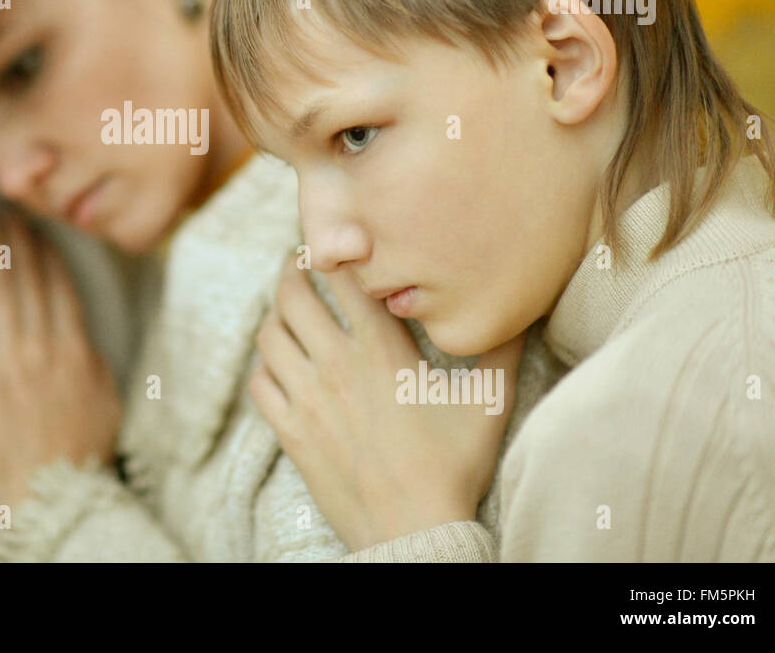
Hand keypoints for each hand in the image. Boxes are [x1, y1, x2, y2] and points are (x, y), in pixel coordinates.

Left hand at [0, 210, 121, 513]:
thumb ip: (92, 361)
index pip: (59, 288)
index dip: (47, 254)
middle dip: (16, 242)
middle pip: (27, 281)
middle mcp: (42, 349)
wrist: (51, 495)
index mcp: (76, 351)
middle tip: (6, 210)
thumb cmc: (82, 454)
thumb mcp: (107, 402)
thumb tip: (79, 334)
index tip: (39, 229)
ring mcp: (8, 362)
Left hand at [250, 261, 523, 551]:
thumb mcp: (488, 402)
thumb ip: (499, 348)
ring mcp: (308, 399)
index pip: (342, 275)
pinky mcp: (290, 432)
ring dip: (275, 315)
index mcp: (381, 348)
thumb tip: (516, 308)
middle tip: (298, 263)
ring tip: (287, 309)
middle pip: (291, 294)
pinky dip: (264, 365)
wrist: (415, 532)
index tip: (333, 243)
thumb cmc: (454, 467)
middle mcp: (336, 364)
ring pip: (268, 334)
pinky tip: (279, 364)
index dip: (332, 248)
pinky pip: (259, 382)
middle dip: (291, 270)